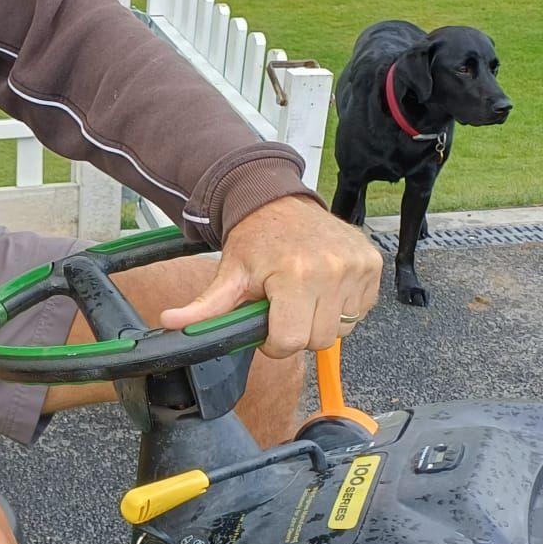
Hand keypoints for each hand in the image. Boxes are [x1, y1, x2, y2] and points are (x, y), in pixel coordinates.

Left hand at [160, 196, 381, 356]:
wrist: (279, 201)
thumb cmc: (255, 240)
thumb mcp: (229, 274)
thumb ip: (205, 307)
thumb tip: (171, 323)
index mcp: (295, 275)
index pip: (291, 341)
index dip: (274, 342)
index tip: (267, 324)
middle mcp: (332, 270)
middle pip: (318, 340)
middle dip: (297, 331)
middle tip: (283, 307)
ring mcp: (356, 267)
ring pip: (341, 329)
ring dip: (320, 320)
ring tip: (303, 294)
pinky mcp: (372, 264)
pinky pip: (360, 310)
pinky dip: (342, 306)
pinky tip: (324, 286)